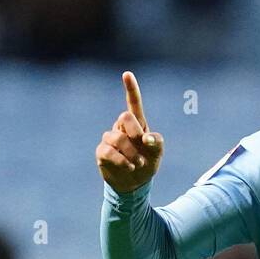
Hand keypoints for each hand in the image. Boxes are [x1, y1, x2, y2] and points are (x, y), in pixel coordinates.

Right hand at [96, 71, 164, 193]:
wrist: (135, 184)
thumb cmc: (147, 163)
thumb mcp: (157, 153)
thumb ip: (156, 142)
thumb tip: (146, 138)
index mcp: (137, 124)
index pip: (133, 104)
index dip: (131, 89)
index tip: (127, 74)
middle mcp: (121, 128)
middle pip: (124, 117)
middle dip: (135, 132)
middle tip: (143, 147)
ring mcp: (110, 139)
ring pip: (116, 137)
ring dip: (131, 152)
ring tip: (138, 164)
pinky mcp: (102, 152)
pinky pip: (108, 151)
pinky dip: (121, 160)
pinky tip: (129, 167)